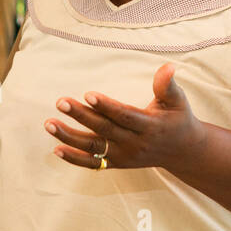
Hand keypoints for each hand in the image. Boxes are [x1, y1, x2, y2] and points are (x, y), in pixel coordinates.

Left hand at [43, 63, 199, 171]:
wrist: (182, 152)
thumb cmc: (178, 119)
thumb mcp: (178, 101)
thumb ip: (168, 85)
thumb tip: (168, 66)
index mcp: (150, 126)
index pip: (125, 116)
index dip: (106, 106)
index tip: (88, 94)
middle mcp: (135, 144)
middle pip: (104, 130)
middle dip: (81, 116)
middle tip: (60, 101)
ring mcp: (124, 156)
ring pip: (94, 148)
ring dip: (69, 137)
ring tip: (49, 123)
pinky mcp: (117, 164)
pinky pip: (93, 164)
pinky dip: (74, 159)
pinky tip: (56, 149)